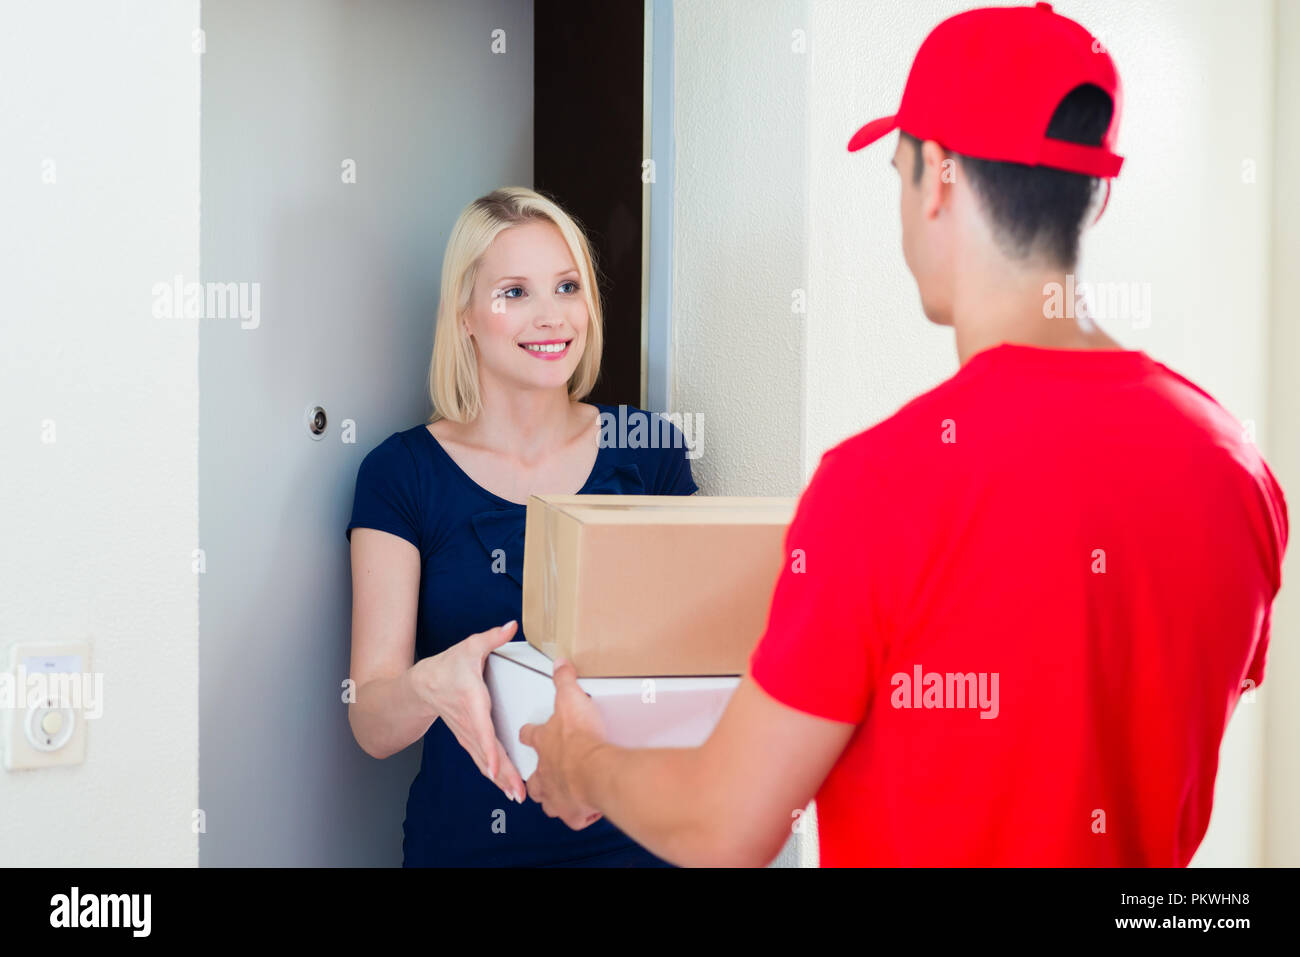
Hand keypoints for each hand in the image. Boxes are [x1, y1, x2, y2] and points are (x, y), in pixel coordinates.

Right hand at [409, 620, 525, 802]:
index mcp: (470, 700)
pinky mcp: (469, 739)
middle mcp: (469, 722)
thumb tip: (511, 625)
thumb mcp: (469, 647)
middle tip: (519, 792)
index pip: (480, 727)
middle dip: (503, 774)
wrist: (421, 686)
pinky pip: (483, 759)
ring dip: (501, 780)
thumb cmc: (447, 667)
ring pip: (485, 760)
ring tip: (518, 796)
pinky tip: (507, 788)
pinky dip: (495, 775)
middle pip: (486, 752)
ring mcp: (467, 733)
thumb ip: (492, 638)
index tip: (495, 767)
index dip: (488, 748)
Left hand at [519, 658, 607, 829]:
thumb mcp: (571, 699)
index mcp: (543, 742)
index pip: (529, 735)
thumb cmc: (580, 739)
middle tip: (547, 770)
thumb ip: (565, 681)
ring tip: (563, 792)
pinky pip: (573, 816)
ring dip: (554, 796)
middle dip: (538, 774)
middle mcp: (545, 770)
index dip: (529, 732)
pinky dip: (579, 814)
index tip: (529, 732)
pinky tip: (586, 811)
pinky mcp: (571, 811)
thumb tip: (560, 664)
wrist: (594, 770)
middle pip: (534, 775)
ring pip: (547, 798)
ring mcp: (556, 793)